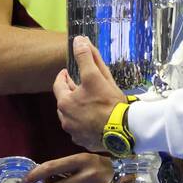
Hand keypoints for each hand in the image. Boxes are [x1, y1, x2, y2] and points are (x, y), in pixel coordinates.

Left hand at [53, 35, 126, 150]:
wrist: (124, 130)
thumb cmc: (108, 102)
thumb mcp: (96, 76)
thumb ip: (85, 57)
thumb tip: (78, 40)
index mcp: (65, 103)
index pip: (58, 85)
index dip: (62, 77)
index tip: (67, 72)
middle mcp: (65, 120)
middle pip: (64, 102)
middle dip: (70, 92)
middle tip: (79, 86)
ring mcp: (74, 133)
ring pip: (72, 117)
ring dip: (77, 109)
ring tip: (88, 103)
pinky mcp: (85, 142)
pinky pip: (81, 130)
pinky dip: (85, 123)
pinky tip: (95, 120)